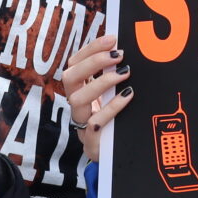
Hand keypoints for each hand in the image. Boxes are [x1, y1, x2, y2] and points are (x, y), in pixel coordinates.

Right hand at [59, 32, 130, 165]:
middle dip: (93, 62)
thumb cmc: (114, 121)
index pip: (75, 63)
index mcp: (79, 91)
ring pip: (78, 100)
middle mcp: (76, 106)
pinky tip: (128, 95)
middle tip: (119, 55)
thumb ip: (114, 77)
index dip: (90, 49)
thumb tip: (127, 50)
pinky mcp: (92, 142)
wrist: (114, 158)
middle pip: (69, 78)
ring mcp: (81, 124)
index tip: (112, 38)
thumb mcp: (112, 98)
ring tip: (125, 73)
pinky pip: (95, 123)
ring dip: (101, 82)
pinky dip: (112, 107)